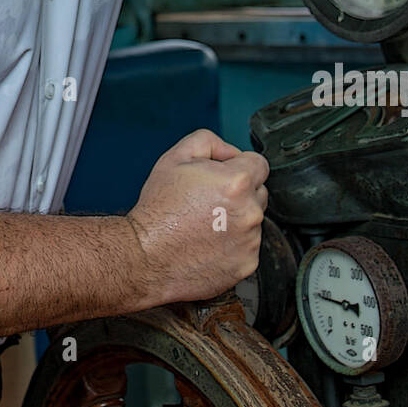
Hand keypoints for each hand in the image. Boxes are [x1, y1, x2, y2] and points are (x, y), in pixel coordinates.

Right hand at [127, 128, 268, 307]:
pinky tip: (209, 243)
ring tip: (205, 225)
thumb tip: (231, 153)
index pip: (259, 164)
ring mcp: (250, 241)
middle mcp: (250, 212)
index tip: (224, 176)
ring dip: (237, 220)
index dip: (239, 166)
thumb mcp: (176, 157)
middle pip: (258, 193)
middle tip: (208, 201)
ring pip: (253, 221)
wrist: (147, 256)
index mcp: (237, 182)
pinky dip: (233, 245)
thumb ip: (210, 142)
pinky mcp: (247, 264)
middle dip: (239, 193)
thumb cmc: (159, 210)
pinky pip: (248, 247)